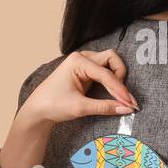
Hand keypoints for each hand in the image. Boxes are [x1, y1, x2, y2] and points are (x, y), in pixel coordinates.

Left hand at [22, 49, 139, 124]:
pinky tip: (113, 94)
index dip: (120, 89)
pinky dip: (111, 81)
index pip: (106, 74)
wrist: (38, 109)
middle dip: (120, 77)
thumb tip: (126, 109)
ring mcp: (83, 62)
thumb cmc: (53, 105)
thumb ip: (105, 107)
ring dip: (116, 77)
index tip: (130, 104)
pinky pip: (104, 70)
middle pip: (111, 59)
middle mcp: (81, 58)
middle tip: (123, 97)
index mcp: (77, 62)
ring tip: (119, 96)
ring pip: (109, 62)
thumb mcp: (80, 108)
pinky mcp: (85, 70)